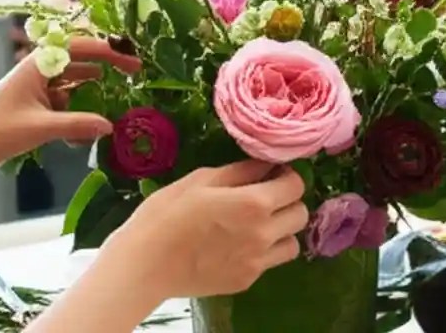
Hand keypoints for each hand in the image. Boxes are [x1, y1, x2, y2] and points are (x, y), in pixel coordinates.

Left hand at [0, 38, 139, 169]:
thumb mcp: (40, 127)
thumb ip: (77, 125)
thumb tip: (110, 126)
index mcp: (39, 65)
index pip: (81, 47)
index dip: (109, 52)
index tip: (133, 63)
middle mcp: (39, 70)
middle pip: (80, 60)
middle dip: (107, 65)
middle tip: (134, 73)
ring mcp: (37, 87)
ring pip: (74, 81)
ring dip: (93, 89)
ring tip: (117, 98)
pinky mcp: (34, 104)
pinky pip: (64, 100)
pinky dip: (78, 109)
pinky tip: (89, 128)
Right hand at [103, 160, 306, 298]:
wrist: (144, 264)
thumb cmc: (166, 214)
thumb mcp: (201, 180)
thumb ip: (239, 172)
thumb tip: (265, 165)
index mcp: (253, 203)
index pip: (295, 185)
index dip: (286, 175)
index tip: (272, 173)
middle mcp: (263, 234)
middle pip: (300, 214)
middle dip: (288, 201)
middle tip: (266, 196)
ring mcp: (256, 262)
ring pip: (292, 243)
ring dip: (281, 230)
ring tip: (257, 223)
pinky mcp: (245, 281)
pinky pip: (269, 262)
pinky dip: (263, 251)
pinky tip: (238, 244)